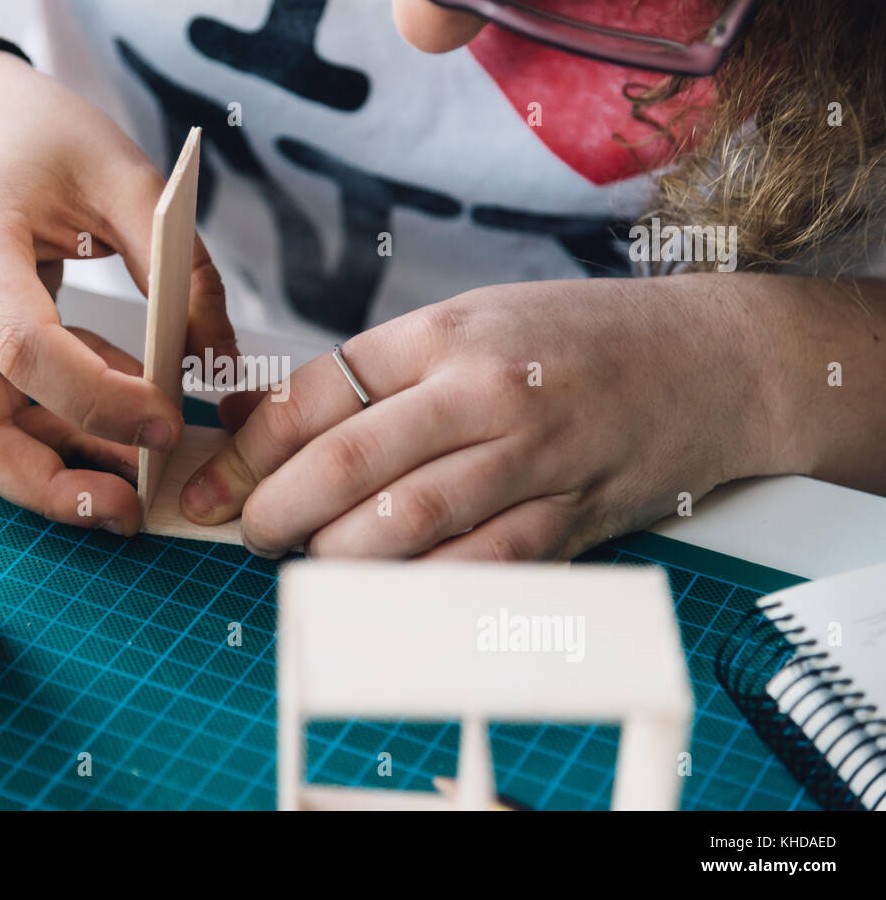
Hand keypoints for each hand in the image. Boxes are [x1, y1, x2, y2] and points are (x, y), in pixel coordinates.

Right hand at [0, 50, 237, 533]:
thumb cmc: (23, 129)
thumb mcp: (116, 169)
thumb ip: (177, 262)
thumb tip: (219, 356)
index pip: (26, 350)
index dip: (100, 401)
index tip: (167, 422)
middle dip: (56, 483)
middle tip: (131, 510)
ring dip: (68, 459)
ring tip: (147, 458)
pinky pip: (7, 405)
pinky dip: (65, 417)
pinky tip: (126, 403)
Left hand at [180, 276, 778, 559]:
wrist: (704, 361)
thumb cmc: (574, 340)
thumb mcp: (469, 323)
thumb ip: (375, 376)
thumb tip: (263, 420)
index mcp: (444, 332)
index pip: (317, 393)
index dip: (249, 450)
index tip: (215, 486)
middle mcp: (482, 390)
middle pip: (347, 462)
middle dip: (277, 511)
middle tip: (252, 533)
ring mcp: (530, 456)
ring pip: (403, 524)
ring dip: (335, 559)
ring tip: (309, 563)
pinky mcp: (568, 517)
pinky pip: (475, 570)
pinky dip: (416, 593)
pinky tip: (383, 596)